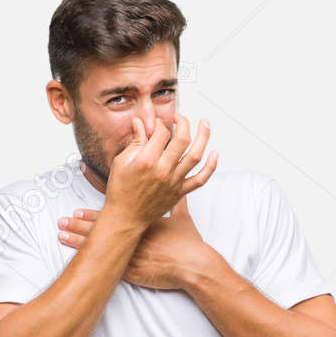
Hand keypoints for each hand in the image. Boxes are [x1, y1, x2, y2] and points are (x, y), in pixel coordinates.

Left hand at [58, 196, 212, 290]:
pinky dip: (89, 265)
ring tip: (61, 236)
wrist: (192, 264)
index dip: (92, 215)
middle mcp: (132, 236)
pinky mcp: (130, 272)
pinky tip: (75, 265)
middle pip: (100, 230)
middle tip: (61, 221)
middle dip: (78, 226)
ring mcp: (129, 254)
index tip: (77, 211)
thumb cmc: (188, 243)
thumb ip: (179, 205)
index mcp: (141, 222)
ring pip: (98, 248)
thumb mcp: (183, 219)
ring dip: (78, 242)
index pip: (111, 217)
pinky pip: (104, 269)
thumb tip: (181, 191)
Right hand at [102, 114, 216, 229]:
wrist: (124, 218)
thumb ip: (134, 142)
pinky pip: (201, 179)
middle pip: (182, 140)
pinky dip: (211, 166)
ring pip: (195, 156)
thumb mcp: (121, 163)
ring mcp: (174, 182)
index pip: (162, 133)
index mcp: (146, 162)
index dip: (161, 124)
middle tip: (180, 118)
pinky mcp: (180, 192)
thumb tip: (139, 122)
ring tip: (205, 123)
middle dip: (184, 123)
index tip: (159, 123)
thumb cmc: (120, 191)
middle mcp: (163, 171)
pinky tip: (215, 153)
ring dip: (204, 137)